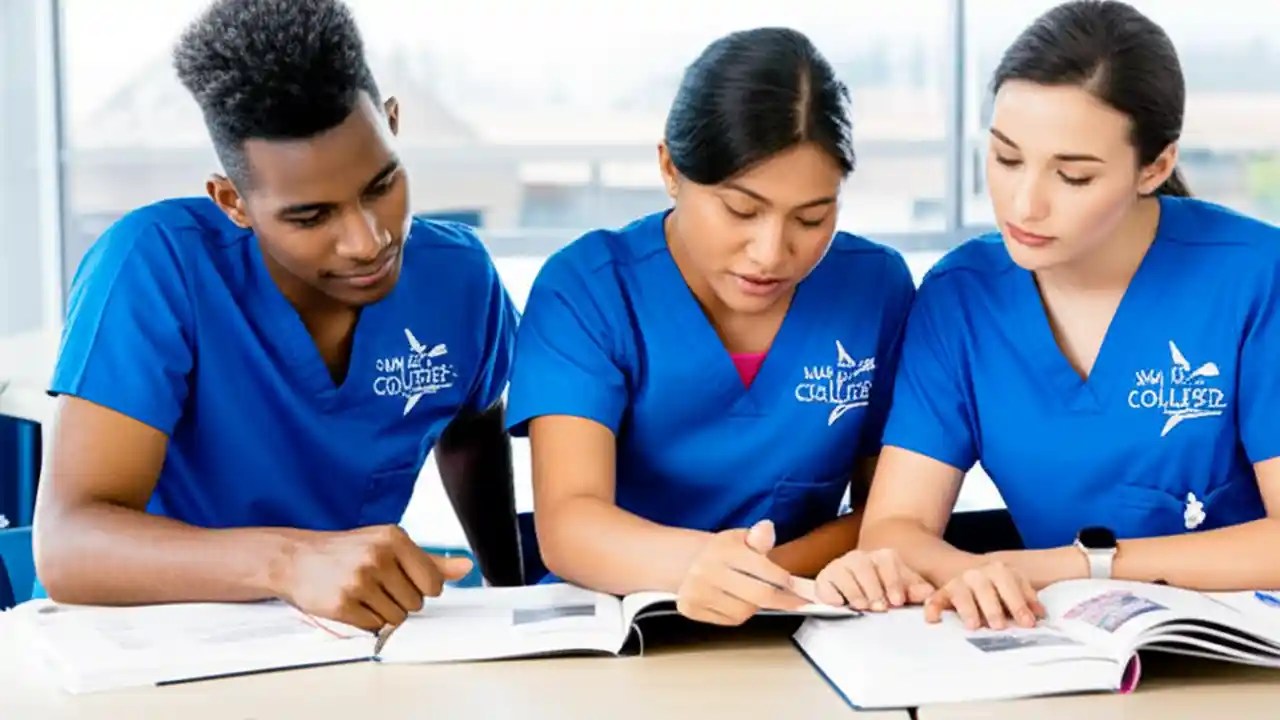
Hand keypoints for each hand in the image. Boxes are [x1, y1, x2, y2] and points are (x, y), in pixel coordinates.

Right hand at [279, 525, 473, 631]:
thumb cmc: (348, 551)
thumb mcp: (389, 546)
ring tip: (364, 593)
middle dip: (399, 600)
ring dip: (383, 612)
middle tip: (376, 585)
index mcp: (394, 538)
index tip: (403, 580)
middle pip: (415, 604)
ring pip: (396, 618)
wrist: (296, 559)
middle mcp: (377, 556)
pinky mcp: (342, 603)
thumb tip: (467, 568)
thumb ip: (430, 561)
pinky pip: (374, 626)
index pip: (433, 583)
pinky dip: (366, 620)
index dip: (421, 589)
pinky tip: (351, 603)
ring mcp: (359, 580)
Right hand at [675, 520, 804, 625]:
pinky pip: (729, 620)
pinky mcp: (692, 608)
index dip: (785, 581)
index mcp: (722, 548)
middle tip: (795, 600)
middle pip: (758, 595)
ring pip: (744, 611)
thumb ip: (758, 538)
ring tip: (757, 595)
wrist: (688, 562)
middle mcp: (706, 570)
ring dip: (757, 607)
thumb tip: (767, 528)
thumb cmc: (721, 552)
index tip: (798, 586)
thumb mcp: (740, 538)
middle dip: (782, 599)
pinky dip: (739, 614)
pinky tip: (739, 602)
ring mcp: (696, 591)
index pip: (763, 570)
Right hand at [813, 548, 934, 610]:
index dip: (893, 581)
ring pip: (844, 573)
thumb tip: (928, 594)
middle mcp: (859, 558)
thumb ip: (916, 591)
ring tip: (862, 607)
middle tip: (880, 608)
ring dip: (854, 591)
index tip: (897, 601)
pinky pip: (825, 584)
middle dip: (873, 588)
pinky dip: (831, 594)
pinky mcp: (824, 579)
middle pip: (863, 566)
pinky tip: (839, 603)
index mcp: (881, 558)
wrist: (859, 589)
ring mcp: (839, 567)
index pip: (887, 562)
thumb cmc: (885, 591)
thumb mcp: (903, 591)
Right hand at [924, 560, 1045, 629]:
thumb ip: (1026, 599)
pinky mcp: (943, 592)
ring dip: (968, 609)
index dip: (1019, 603)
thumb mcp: (1014, 587)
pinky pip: (936, 599)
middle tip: (999, 626)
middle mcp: (978, 573)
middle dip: (993, 607)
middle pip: (985, 588)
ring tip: (974, 625)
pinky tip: (932, 619)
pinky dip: (933, 607)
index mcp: (999, 571)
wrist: (965, 571)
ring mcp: (959, 582)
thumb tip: (1040, 615)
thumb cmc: (996, 587)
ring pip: (962, 593)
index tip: (1028, 623)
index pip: (1011, 584)